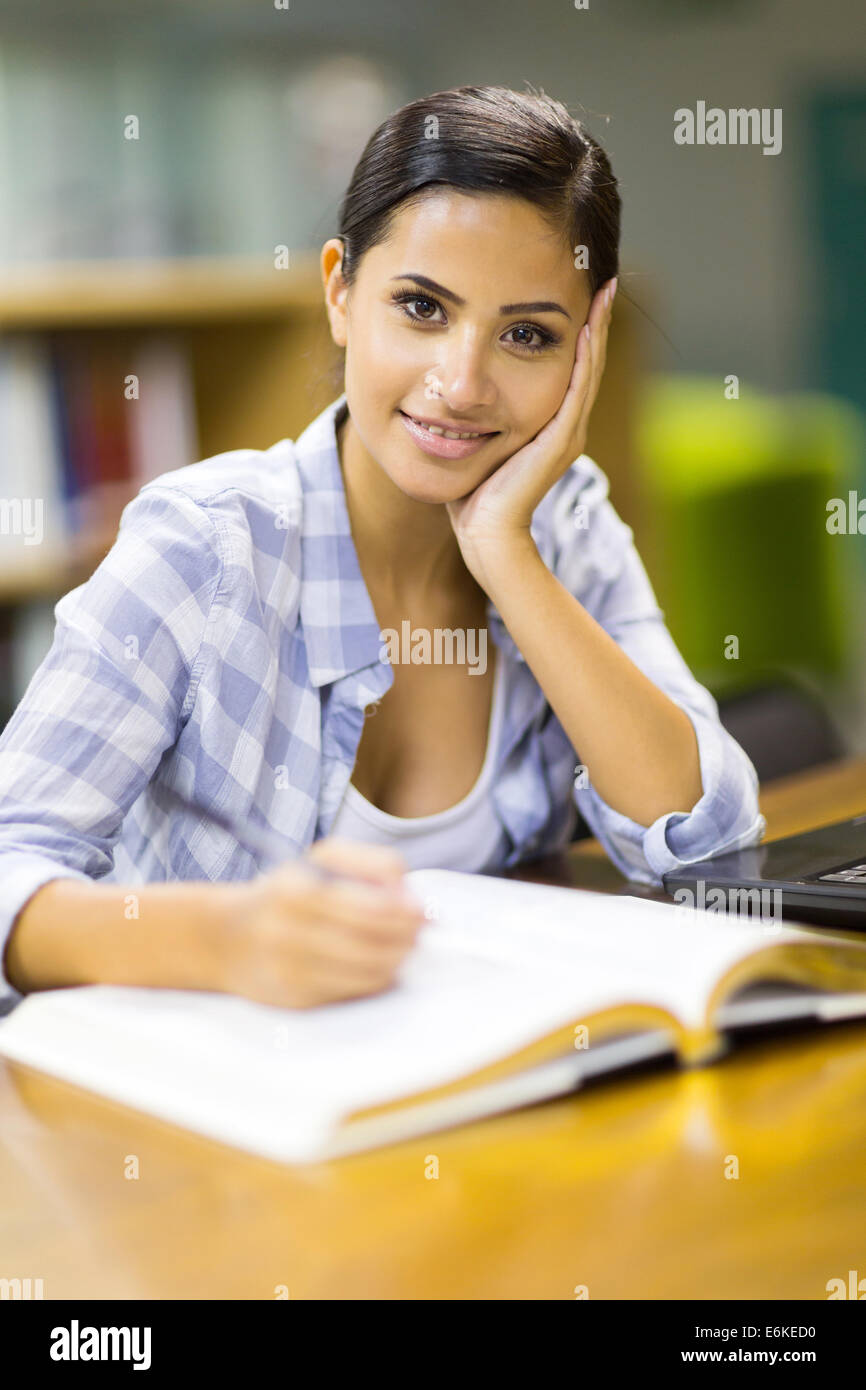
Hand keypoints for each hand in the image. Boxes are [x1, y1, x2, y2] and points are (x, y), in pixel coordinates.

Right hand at [216, 839, 426, 1008]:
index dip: (407, 912)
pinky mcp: (296, 999)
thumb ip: (373, 865)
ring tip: (402, 947)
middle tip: (421, 931)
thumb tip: (412, 896)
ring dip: (397, 960)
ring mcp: (292, 970)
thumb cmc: (287, 894)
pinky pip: (354, 992)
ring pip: (369, 972)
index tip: (425, 912)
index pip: (371, 908)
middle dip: (407, 938)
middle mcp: (290, 933)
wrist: (226, 939)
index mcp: (299, 891)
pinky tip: (377, 966)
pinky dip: (375, 979)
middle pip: (374, 944)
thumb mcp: (324, 860)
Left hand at [446, 275, 616, 576]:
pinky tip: (586, 325)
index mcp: (549, 425)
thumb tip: (452, 395)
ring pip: (587, 368)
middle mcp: (566, 426)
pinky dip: (586, 354)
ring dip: (595, 327)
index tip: (575, 291)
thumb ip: (476, 419)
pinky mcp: (561, 439)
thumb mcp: (475, 443)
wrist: (486, 536)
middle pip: (585, 361)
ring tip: (602, 290)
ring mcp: (568, 432)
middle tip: (600, 275)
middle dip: (592, 319)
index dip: (574, 330)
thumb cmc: (473, 497)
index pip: (567, 367)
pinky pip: (577, 387)